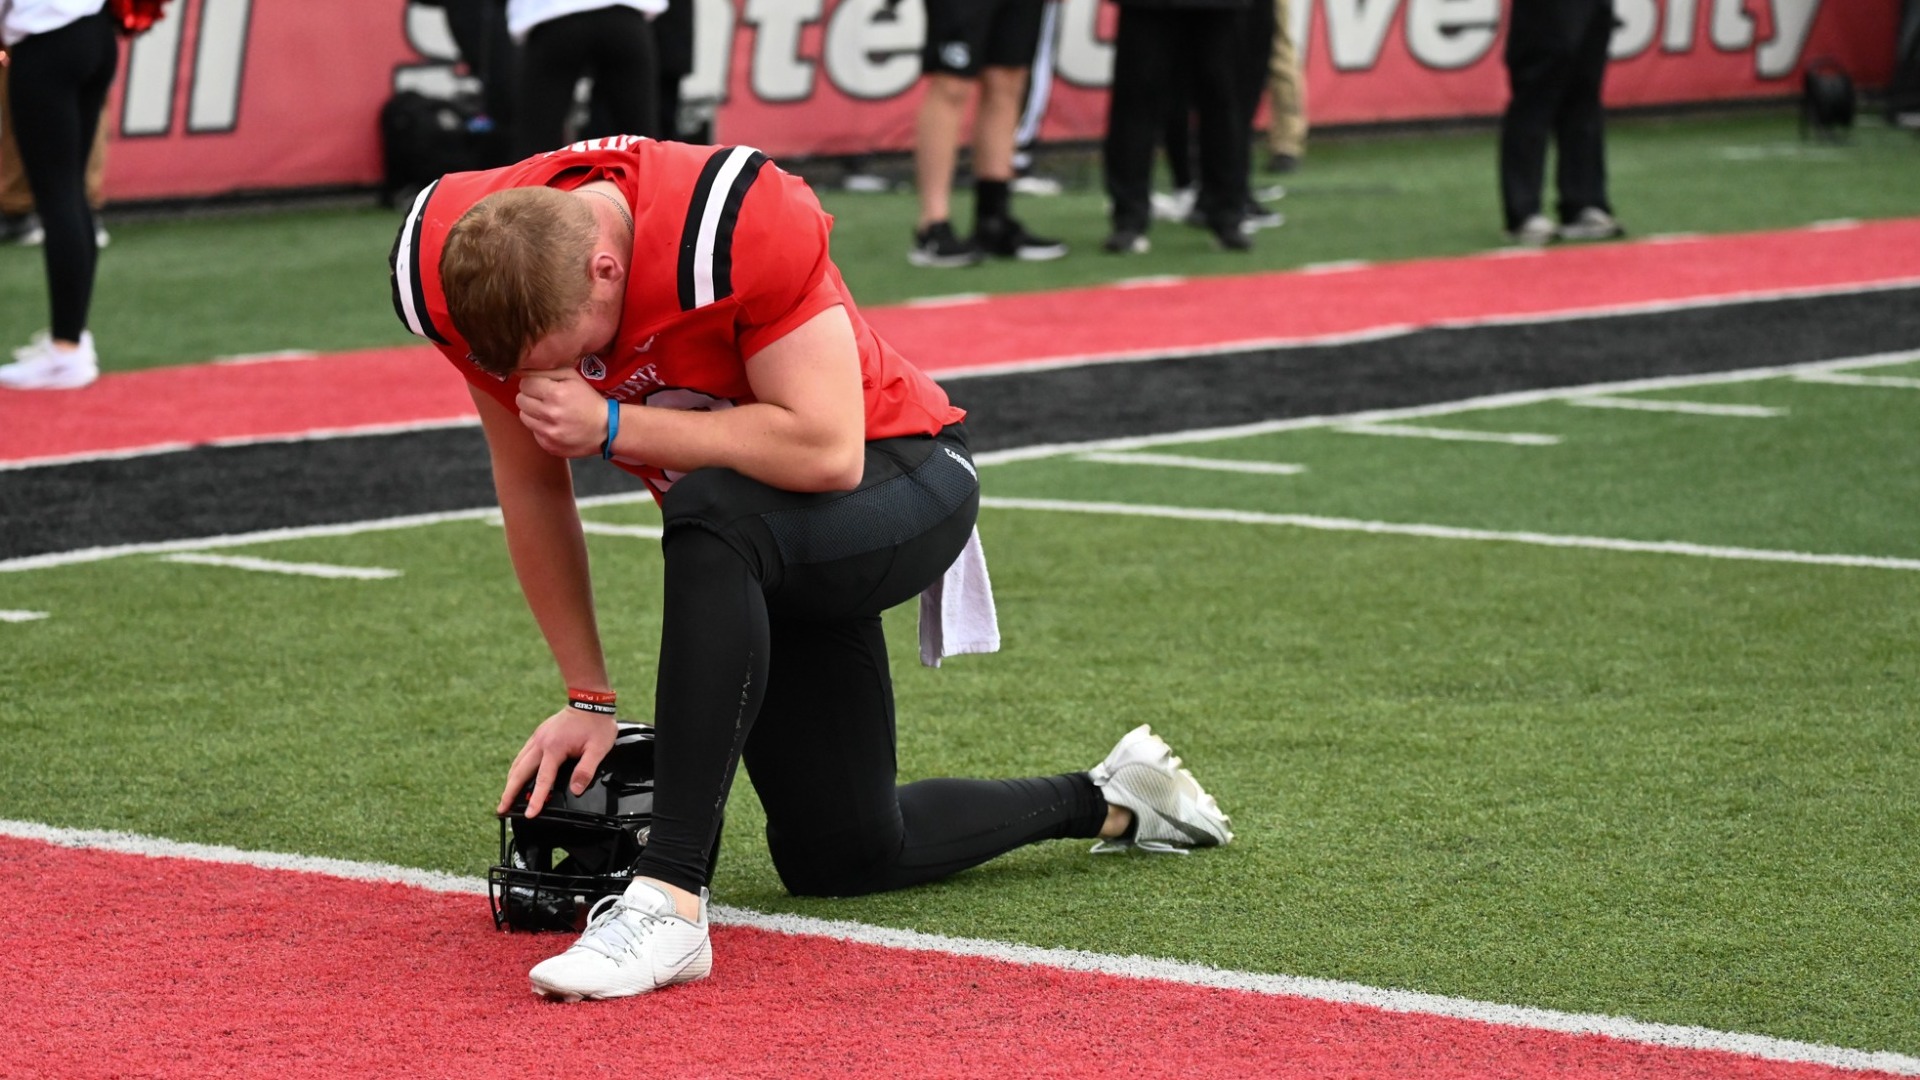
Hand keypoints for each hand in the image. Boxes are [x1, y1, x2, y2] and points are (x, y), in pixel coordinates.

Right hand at [497, 706, 617, 817]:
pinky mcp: (538, 735)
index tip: (529, 814)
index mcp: (554, 747)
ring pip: (518, 763)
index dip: (536, 799)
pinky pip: (522, 755)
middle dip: (509, 792)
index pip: (543, 779)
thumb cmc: (596, 724)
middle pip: (520, 772)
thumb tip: (575, 790)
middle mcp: (541, 742)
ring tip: (505, 797)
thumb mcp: (598, 749)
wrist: (590, 701)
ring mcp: (537, 738)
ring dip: (510, 781)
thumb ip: (586, 770)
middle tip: (501, 809)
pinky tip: (515, 777)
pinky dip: (516, 769)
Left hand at [515, 369, 610, 457]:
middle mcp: (551, 414)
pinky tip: (554, 425)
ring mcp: (549, 433)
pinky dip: (540, 427)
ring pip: (523, 416)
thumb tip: (523, 369)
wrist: (606, 429)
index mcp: (556, 394)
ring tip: (548, 412)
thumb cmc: (588, 400)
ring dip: (532, 412)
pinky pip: (533, 432)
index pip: (525, 384)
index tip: (540, 385)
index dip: (532, 383)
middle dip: (530, 396)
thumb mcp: (573, 377)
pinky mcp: (548, 445)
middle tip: (543, 398)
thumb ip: (548, 370)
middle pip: (520, 400)